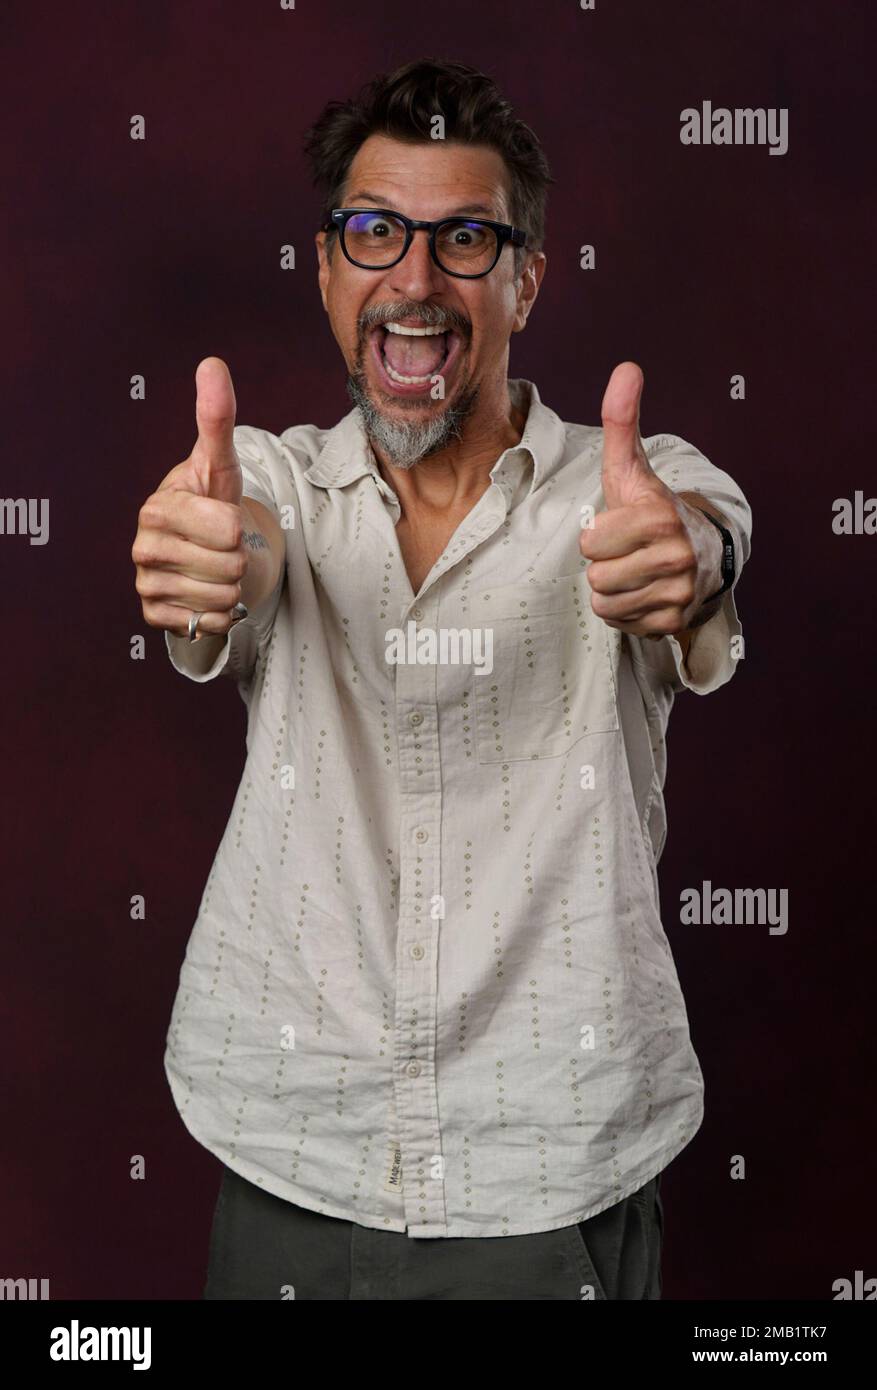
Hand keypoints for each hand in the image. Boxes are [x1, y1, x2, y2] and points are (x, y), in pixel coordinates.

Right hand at [132, 357, 247, 638]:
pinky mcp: (155, 617)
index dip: (238, 526)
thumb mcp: (219, 462)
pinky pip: (210, 624)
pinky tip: (209, 595)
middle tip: (224, 548)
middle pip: (227, 566)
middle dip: (238, 559)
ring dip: (233, 587)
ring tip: (218, 569)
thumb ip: (216, 417)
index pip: (225, 528)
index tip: (225, 519)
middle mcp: (143, 547)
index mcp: (157, 508)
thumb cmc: (210, 502)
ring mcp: (147, 584)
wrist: (200, 550)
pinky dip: (222, 615)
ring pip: (222, 597)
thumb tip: (212, 363)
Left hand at [579, 361, 722, 637]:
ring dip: (611, 591)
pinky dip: (627, 612)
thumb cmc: (651, 509)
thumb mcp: (632, 467)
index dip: (596, 536)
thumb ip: (621, 421)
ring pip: (606, 604)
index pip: (591, 544)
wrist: (702, 553)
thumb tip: (626, 368)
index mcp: (659, 518)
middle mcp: (675, 557)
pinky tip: (643, 592)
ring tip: (633, 572)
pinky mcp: (675, 621)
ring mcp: (678, 592)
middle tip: (625, 553)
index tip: (618, 527)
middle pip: (597, 578)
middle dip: (603, 566)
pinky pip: (623, 624)